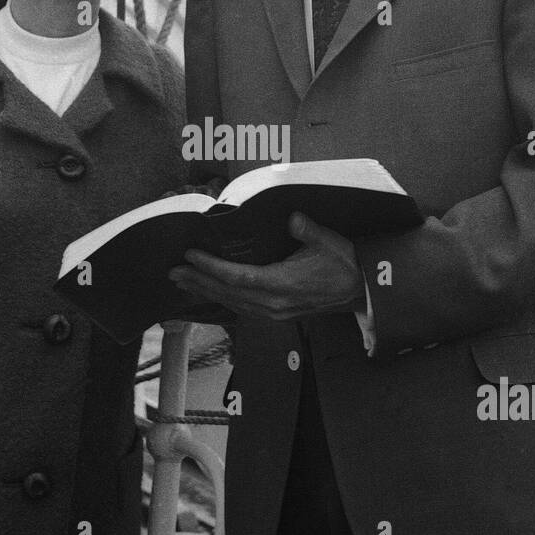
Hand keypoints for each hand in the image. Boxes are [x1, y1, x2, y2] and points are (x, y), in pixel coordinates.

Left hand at [169, 215, 364, 321]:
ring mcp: (275, 313)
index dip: (211, 267)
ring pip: (232, 303)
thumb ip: (309, 231)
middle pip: (227, 293)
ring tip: (183, 282)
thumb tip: (292, 218)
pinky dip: (222, 299)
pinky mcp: (277, 315)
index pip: (238, 277)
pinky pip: (242, 309)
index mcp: (283, 286)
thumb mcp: (331, 243)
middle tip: (172, 272)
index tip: (190, 255)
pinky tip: (210, 293)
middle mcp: (274, 304)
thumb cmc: (346, 266)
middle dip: (198, 282)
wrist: (362, 293)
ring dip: (206, 292)